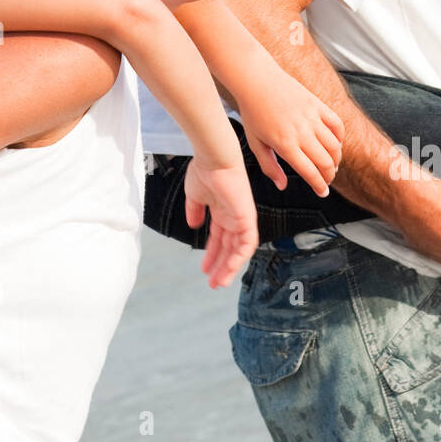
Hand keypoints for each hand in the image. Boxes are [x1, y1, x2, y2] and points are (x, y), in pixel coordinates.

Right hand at [183, 158, 258, 288]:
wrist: (213, 158)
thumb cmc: (205, 171)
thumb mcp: (195, 196)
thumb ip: (195, 211)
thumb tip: (193, 226)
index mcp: (222, 211)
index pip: (219, 238)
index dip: (212, 254)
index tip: (204, 269)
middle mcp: (233, 216)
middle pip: (229, 247)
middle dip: (220, 266)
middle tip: (213, 282)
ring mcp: (241, 218)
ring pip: (238, 250)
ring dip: (229, 267)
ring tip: (218, 282)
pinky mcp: (247, 218)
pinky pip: (246, 244)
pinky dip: (238, 258)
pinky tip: (228, 269)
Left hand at [237, 68, 343, 196]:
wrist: (257, 81)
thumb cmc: (253, 114)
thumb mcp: (255, 143)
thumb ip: (269, 167)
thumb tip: (283, 186)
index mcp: (285, 144)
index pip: (310, 172)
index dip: (319, 186)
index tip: (322, 193)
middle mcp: (301, 132)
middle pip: (326, 162)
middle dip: (329, 176)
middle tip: (326, 181)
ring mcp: (312, 117)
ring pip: (335, 146)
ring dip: (336, 160)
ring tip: (330, 165)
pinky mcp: (318, 105)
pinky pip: (337, 125)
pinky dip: (340, 138)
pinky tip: (334, 144)